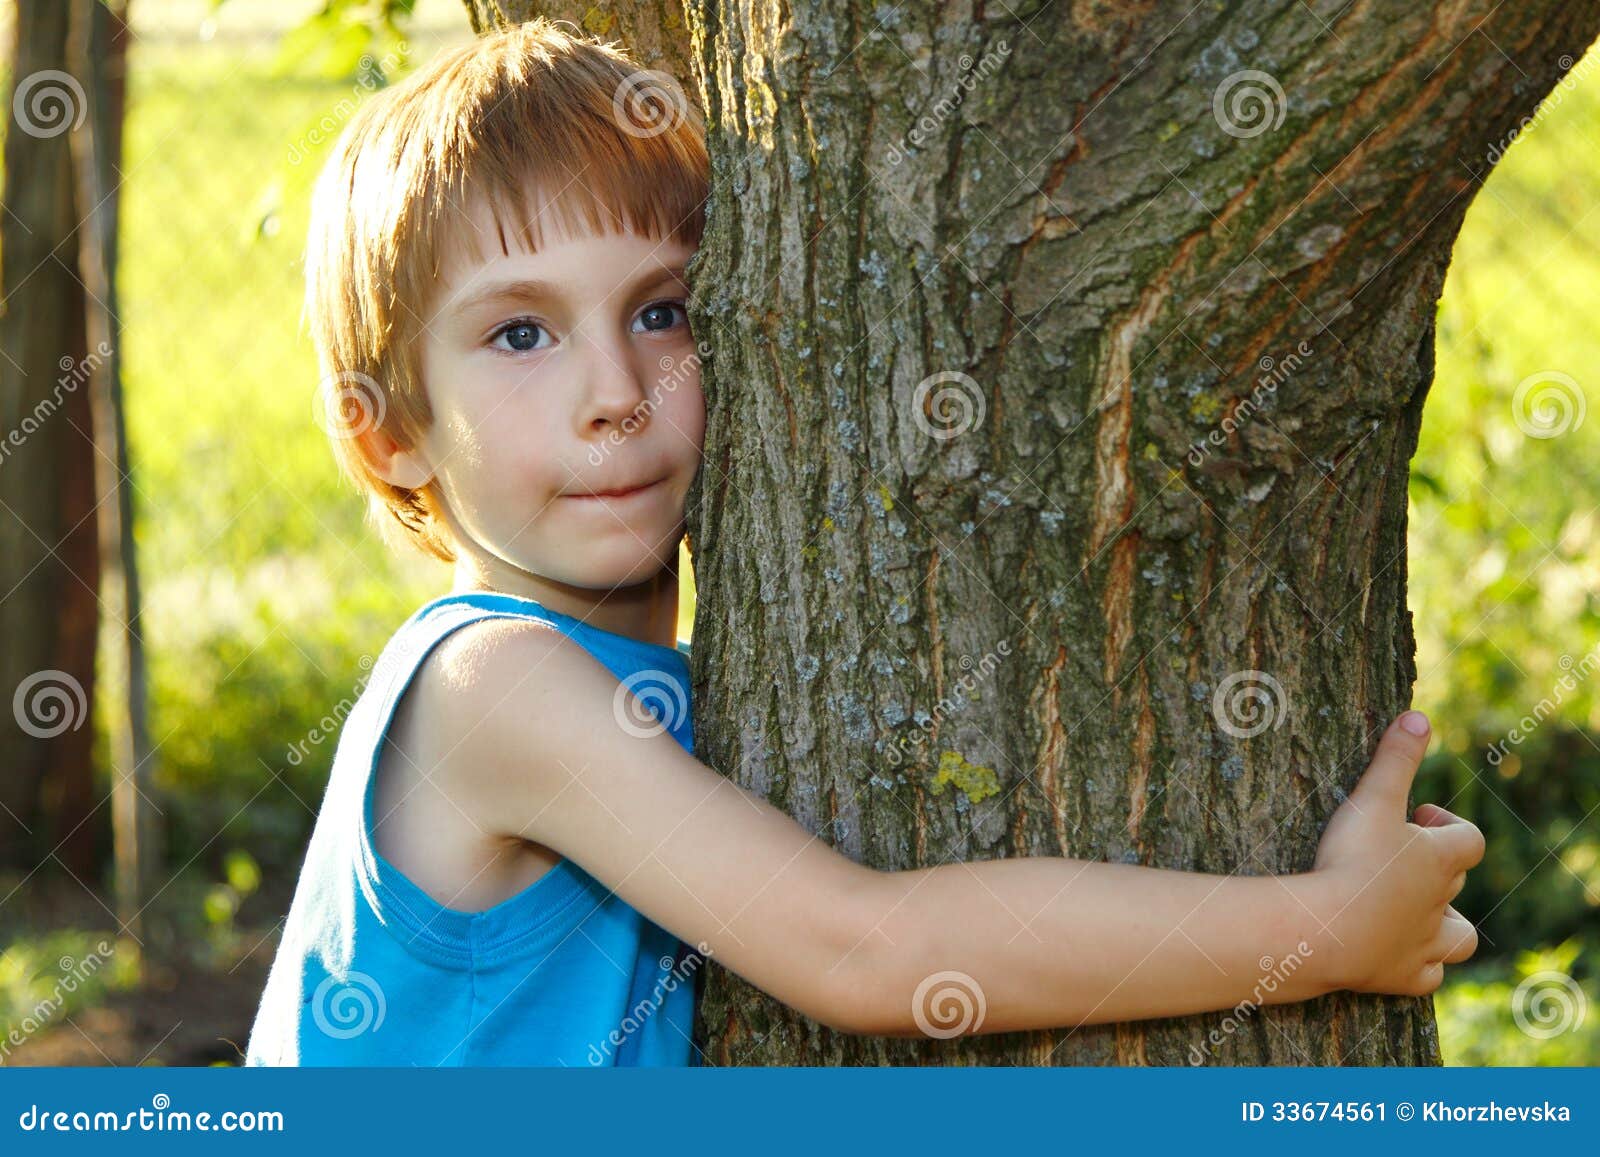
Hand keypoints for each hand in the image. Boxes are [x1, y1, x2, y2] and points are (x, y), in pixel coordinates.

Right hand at [1308, 711, 1485, 996]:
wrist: (1327, 931)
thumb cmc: (1351, 862)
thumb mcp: (1372, 799)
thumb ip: (1395, 758)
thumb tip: (1418, 717)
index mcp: (1440, 862)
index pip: (1468, 839)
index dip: (1446, 825)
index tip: (1414, 816)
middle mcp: (1440, 904)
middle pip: (1457, 884)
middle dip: (1437, 869)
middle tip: (1395, 854)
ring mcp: (1424, 944)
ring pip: (1459, 936)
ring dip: (1445, 923)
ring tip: (1413, 909)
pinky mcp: (1401, 976)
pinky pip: (1428, 976)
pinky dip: (1421, 966)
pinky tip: (1399, 955)